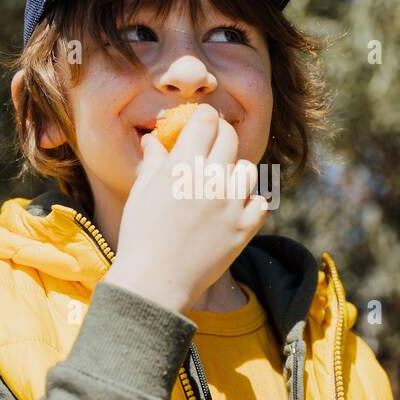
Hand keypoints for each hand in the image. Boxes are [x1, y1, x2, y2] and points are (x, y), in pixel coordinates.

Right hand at [103, 104, 269, 314]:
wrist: (155, 282)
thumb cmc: (140, 236)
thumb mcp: (141, 193)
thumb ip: (153, 161)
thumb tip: (154, 140)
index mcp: (182, 166)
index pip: (206, 121)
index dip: (204, 117)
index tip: (200, 122)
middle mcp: (211, 180)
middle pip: (229, 137)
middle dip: (221, 135)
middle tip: (212, 144)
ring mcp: (232, 204)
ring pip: (248, 169)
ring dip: (235, 170)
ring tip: (220, 182)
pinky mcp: (245, 228)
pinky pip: (259, 201)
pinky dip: (249, 201)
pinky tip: (233, 207)